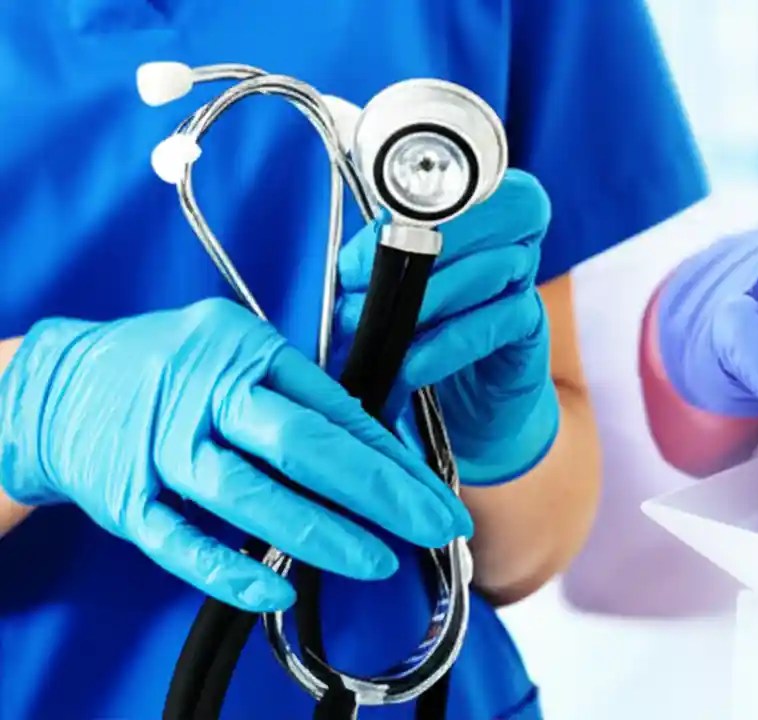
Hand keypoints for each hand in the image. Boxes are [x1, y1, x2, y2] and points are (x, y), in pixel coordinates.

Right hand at [0, 299, 471, 611]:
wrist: (54, 383)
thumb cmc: (170, 368)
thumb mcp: (237, 349)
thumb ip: (301, 392)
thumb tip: (381, 445)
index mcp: (244, 349)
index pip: (333, 406)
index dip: (391, 456)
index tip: (435, 495)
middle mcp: (203, 392)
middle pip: (301, 444)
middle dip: (378, 492)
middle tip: (433, 527)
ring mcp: (160, 446)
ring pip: (246, 494)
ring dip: (318, 533)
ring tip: (377, 562)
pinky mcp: (123, 496)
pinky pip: (179, 541)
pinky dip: (228, 570)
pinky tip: (280, 590)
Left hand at [337, 170, 559, 485]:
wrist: (467, 409)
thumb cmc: (429, 337)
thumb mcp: (398, 293)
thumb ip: (383, 266)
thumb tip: (348, 270)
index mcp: (482, 214)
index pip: (480, 178)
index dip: (433, 197)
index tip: (378, 230)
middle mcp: (515, 241)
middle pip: (505, 211)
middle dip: (435, 238)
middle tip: (369, 278)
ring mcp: (528, 284)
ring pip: (499, 266)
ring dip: (432, 294)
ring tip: (382, 327)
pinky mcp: (531, 332)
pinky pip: (501, 322)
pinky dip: (451, 342)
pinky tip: (413, 364)